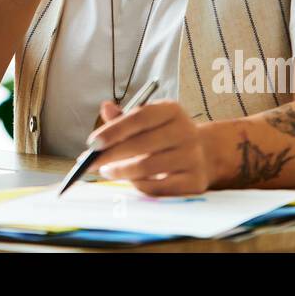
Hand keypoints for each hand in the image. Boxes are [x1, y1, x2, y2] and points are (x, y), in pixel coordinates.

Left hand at [86, 99, 213, 195]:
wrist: (204, 155)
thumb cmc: (166, 135)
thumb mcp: (149, 120)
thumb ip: (125, 117)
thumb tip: (106, 108)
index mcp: (172, 110)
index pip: (139, 118)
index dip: (113, 130)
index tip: (92, 143)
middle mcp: (185, 131)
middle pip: (141, 144)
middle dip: (110, 155)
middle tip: (90, 163)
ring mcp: (192, 157)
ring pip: (147, 167)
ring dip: (121, 171)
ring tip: (106, 171)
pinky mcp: (194, 181)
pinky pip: (158, 187)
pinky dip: (138, 185)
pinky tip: (129, 180)